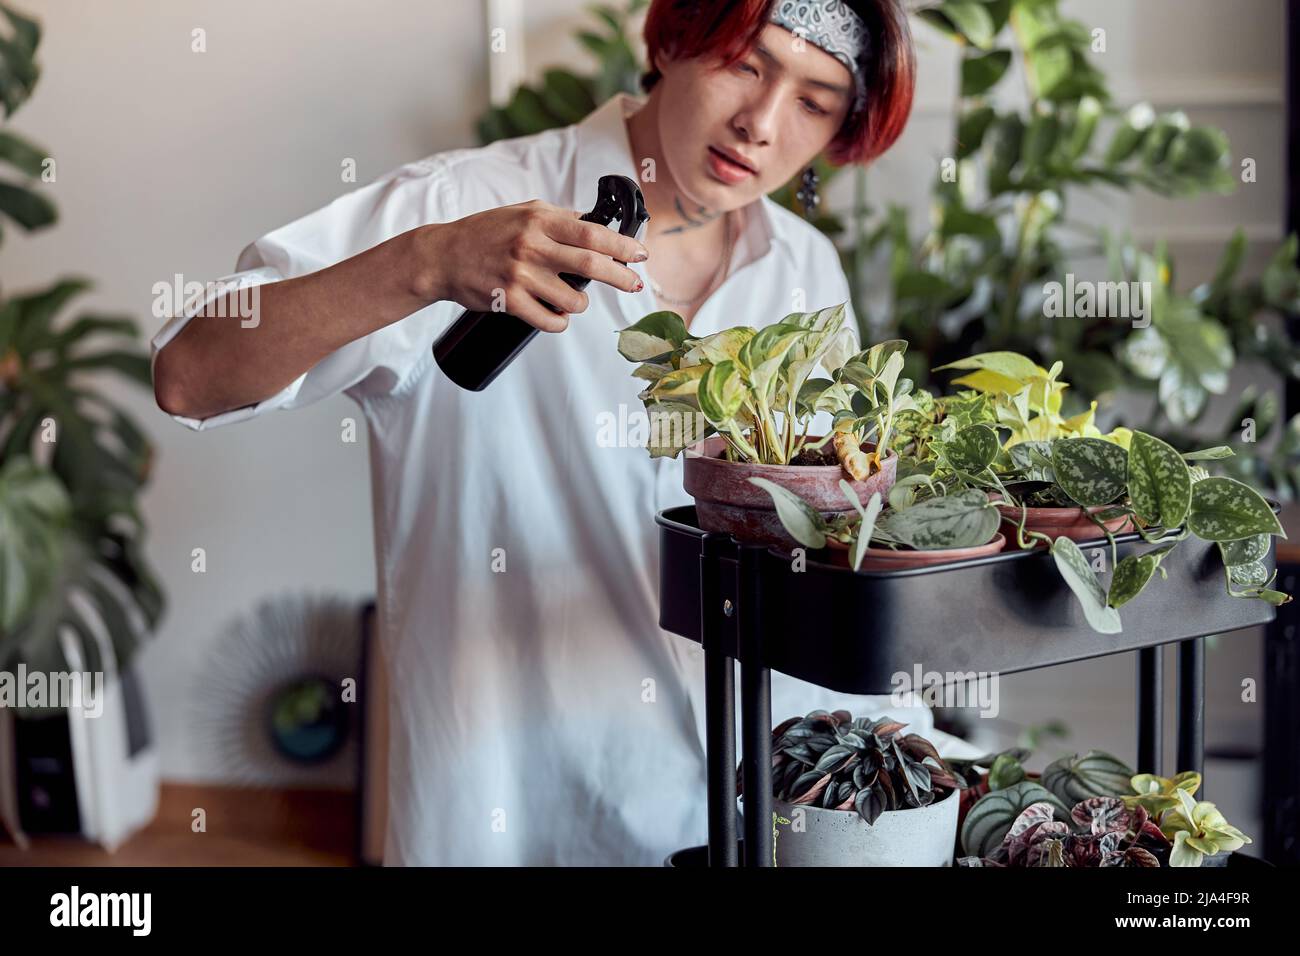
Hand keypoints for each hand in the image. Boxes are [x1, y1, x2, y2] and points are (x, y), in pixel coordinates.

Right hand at [415, 199, 647, 331]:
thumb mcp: (522, 213)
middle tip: (634, 284)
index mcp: (539, 220)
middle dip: (621, 277)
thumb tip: (596, 227)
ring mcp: (521, 275)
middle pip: (592, 265)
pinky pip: (550, 320)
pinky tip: (557, 316)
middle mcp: (532, 245)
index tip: (640, 254)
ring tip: (574, 300)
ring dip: (581, 303)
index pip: (592, 233)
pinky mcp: (510, 301)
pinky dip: (560, 321)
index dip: (622, 245)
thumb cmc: (485, 234)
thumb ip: (557, 219)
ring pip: (573, 299)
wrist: (443, 255)